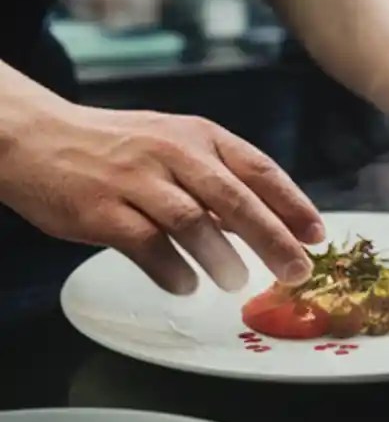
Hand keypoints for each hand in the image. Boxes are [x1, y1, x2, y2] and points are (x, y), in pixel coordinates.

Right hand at [0, 103, 323, 294]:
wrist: (38, 137)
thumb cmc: (118, 149)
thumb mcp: (176, 147)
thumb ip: (221, 181)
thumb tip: (274, 226)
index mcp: (201, 136)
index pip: (260, 170)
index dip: (293, 205)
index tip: (317, 236)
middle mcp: (173, 153)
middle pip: (235, 199)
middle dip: (273, 239)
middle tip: (296, 271)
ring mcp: (135, 180)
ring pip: (192, 221)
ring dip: (222, 257)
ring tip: (238, 282)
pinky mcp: (101, 210)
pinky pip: (146, 244)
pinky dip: (171, 269)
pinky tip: (185, 285)